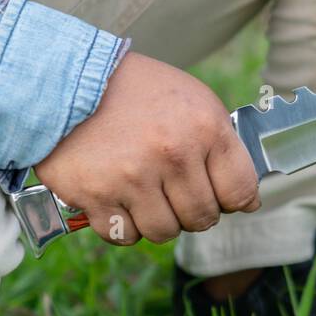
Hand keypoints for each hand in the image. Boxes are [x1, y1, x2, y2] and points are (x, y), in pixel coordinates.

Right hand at [34, 52, 260, 245]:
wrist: (67, 79)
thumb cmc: (139, 92)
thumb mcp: (195, 103)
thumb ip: (225, 149)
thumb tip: (249, 202)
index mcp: (205, 129)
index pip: (240, 191)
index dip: (233, 200)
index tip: (220, 195)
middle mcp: (173, 154)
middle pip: (203, 218)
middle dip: (193, 211)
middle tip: (174, 190)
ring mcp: (133, 177)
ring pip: (165, 232)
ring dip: (159, 221)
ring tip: (146, 194)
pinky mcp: (95, 194)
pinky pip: (124, 235)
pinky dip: (123, 226)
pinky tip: (119, 200)